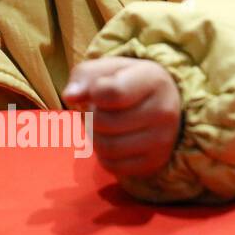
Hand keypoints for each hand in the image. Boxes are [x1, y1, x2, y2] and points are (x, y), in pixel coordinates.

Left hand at [64, 56, 182, 178]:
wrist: (164, 103)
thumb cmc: (129, 82)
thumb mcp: (109, 69)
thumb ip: (86, 75)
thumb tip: (70, 96)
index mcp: (153, 80)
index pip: (110, 93)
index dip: (93, 92)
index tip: (99, 90)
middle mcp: (164, 111)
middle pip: (102, 122)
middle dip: (91, 116)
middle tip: (100, 110)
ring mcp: (162, 140)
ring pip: (106, 147)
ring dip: (95, 136)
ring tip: (104, 125)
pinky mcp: (155, 162)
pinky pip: (112, 165)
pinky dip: (104, 155)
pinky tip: (113, 140)